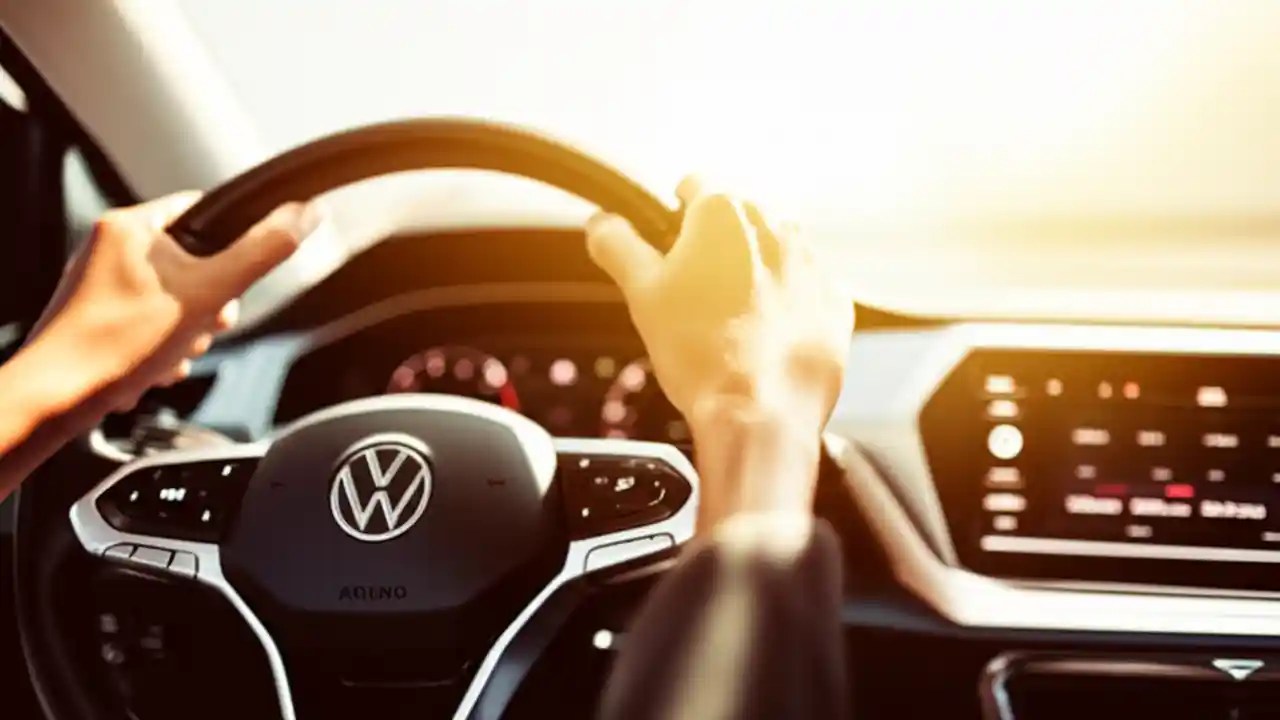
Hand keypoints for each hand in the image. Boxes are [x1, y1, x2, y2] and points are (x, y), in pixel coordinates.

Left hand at [28, 192, 316, 414]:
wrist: (58, 398)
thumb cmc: (117, 345)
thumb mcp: (209, 293)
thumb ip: (262, 251)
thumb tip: (304, 215)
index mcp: (130, 226)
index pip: (204, 214)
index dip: (232, 247)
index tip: (232, 280)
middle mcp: (109, 249)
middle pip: (193, 264)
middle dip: (208, 306)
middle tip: (199, 324)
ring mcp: (100, 285)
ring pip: (175, 300)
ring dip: (187, 332)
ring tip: (169, 350)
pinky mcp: (98, 319)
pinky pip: (150, 324)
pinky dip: (160, 348)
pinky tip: (153, 365)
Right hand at [585, 179, 851, 526]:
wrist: (759, 414)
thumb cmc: (699, 353)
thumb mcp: (641, 293)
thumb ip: (617, 247)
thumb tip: (600, 223)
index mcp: (724, 213)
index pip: (695, 185)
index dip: (675, 212)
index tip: (669, 239)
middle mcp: (777, 227)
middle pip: (739, 221)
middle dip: (717, 246)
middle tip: (694, 294)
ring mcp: (814, 265)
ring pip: (776, 254)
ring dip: (755, 273)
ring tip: (731, 322)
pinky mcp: (836, 305)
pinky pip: (808, 293)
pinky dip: (789, 306)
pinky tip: (766, 338)